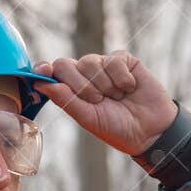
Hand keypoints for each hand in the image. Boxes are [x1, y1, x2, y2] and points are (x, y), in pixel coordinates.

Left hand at [32, 52, 177, 154]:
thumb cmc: (117, 128)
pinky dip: (121, 78)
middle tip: (98, 100)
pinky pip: (113, 60)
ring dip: (104, 84)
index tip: (43, 71)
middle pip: (65, 64)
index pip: (51, 72)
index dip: (44, 69)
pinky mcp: (123, 60)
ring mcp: (103, 65)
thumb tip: (40, 83)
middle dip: (80, 85)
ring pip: (90, 62)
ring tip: (117, 97)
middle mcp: (84, 74)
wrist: (150, 130)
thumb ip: (65, 100)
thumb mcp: (88, 118)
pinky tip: (130, 88)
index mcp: (71, 89)